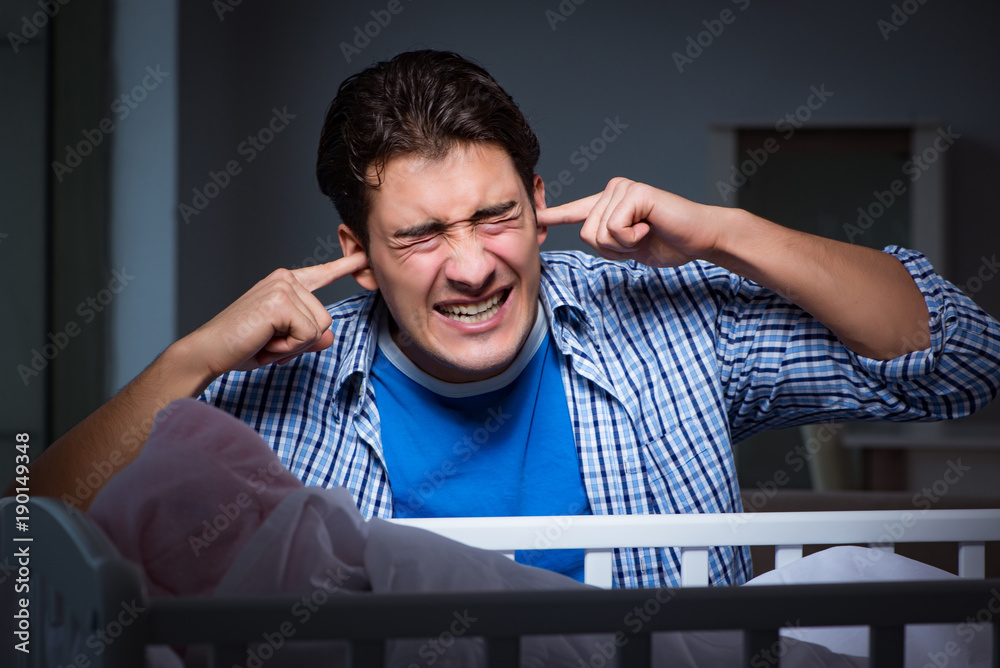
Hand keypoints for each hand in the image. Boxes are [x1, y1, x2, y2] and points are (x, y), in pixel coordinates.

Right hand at [187, 253, 368, 376]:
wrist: (208, 352)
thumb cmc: (241, 345)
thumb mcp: (284, 343)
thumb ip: (310, 337)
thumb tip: (330, 337)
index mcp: (286, 284)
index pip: (322, 274)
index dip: (346, 266)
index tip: (364, 257)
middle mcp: (285, 279)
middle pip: (325, 319)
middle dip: (300, 341)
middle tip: (268, 341)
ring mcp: (283, 287)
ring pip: (319, 328)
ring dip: (293, 345)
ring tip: (265, 340)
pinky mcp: (281, 301)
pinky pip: (307, 335)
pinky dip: (288, 348)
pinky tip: (265, 342)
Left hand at [536, 178, 722, 267]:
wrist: (699, 238)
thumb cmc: (667, 242)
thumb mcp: (628, 246)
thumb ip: (607, 241)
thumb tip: (587, 237)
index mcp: (608, 204)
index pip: (575, 211)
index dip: (555, 215)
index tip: (537, 217)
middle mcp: (612, 191)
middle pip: (586, 234)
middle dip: (612, 249)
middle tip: (639, 240)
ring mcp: (623, 189)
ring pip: (598, 233)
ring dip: (624, 245)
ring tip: (646, 233)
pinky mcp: (635, 192)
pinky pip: (615, 228)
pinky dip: (632, 238)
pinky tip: (650, 227)